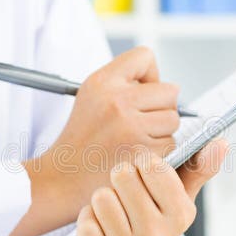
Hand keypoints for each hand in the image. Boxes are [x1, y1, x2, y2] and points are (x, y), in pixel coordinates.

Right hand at [52, 46, 180, 201]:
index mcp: (102, 82)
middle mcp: (116, 102)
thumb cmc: (81, 138)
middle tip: (142, 121)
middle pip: (170, 91)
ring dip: (162, 131)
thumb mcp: (91, 96)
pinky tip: (136, 155)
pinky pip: (171, 144)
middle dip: (161, 106)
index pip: (145, 56)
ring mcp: (131, 129)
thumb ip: (124, 83)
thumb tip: (165, 86)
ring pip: (173, 119)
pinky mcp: (142, 154)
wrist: (62, 178)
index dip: (150, 75)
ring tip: (136, 139)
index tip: (141, 92)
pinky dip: (160, 152)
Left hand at [77, 139, 227, 235]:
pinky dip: (88, 220)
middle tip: (127, 196)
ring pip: (101, 197)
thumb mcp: (179, 194)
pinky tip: (101, 230)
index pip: (151, 164)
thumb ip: (198, 167)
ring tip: (114, 212)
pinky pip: (85, 221)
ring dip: (102, 201)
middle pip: (122, 175)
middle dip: (120, 180)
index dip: (142, 164)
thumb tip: (221, 143)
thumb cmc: (154, 216)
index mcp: (182, 214)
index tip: (145, 177)